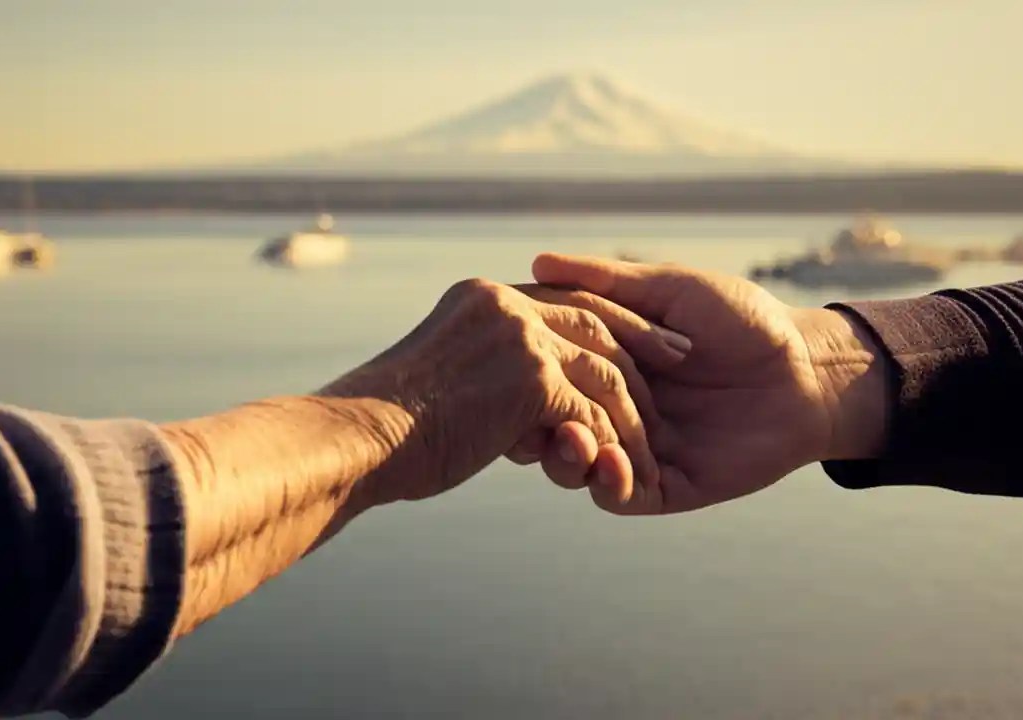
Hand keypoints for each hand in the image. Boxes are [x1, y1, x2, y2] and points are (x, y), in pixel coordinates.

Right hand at [319, 278, 688, 505]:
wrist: (349, 440)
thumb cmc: (373, 419)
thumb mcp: (434, 379)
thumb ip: (481, 362)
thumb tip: (508, 385)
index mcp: (486, 300)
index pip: (566, 303)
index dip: (607, 327)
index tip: (642, 355)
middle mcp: (506, 308)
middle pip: (596, 325)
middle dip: (643, 356)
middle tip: (673, 389)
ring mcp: (519, 340)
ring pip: (601, 370)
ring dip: (629, 413)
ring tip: (648, 449)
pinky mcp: (531, 382)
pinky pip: (593, 412)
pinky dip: (613, 444)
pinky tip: (621, 470)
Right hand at [527, 254, 889, 514]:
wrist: (808, 368)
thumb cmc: (743, 318)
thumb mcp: (669, 289)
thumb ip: (605, 281)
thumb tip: (537, 260)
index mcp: (603, 364)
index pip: (545, 375)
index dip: (518, 377)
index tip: (497, 369)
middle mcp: (611, 409)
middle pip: (550, 426)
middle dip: (533, 428)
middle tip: (525, 420)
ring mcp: (636, 450)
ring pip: (580, 466)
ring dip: (567, 459)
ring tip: (573, 442)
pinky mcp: (666, 487)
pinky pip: (625, 495)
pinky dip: (610, 484)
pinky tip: (613, 465)